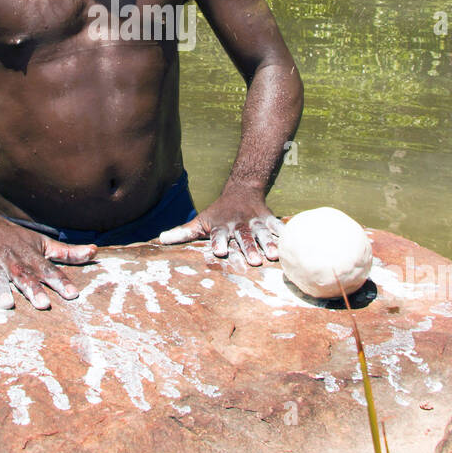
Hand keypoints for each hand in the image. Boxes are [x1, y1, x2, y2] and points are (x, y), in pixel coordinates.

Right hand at [0, 216, 95, 309]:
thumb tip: (94, 252)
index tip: (73, 295)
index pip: (49, 270)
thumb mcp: (41, 243)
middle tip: (43, 305)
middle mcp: (12, 260)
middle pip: (24, 276)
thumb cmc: (14, 238)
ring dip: (1, 290)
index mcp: (30, 257)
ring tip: (6, 304)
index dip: (61, 282)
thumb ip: (67, 253)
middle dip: (33, 290)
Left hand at [157, 186, 283, 265]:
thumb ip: (183, 232)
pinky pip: (278, 227)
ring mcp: (255, 222)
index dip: (219, 242)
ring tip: (274, 256)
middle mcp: (239, 224)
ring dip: (268, 244)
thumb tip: (160, 239)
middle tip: (254, 261)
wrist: (241, 191)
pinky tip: (291, 244)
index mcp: (221, 227)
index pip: (219, 235)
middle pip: (243, 237)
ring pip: (262, 233)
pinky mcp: (268, 219)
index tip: (219, 252)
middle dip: (249, 248)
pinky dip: (284, 234)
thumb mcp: (200, 221)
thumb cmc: (218, 213)